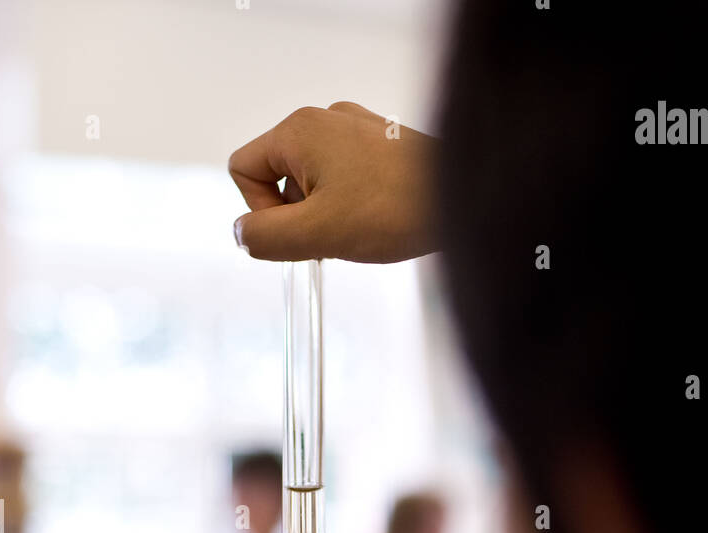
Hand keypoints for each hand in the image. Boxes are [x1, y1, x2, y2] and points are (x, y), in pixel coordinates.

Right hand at [229, 102, 436, 263]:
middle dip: (296, 214)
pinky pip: (343, 177)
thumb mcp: (318, 233)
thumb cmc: (396, 208)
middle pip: (278, 175)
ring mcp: (354, 129)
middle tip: (333, 235)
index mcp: (299, 131)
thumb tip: (242, 234)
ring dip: (324, 212)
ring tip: (360, 227)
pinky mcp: (380, 145)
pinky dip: (350, 203)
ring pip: (312, 180)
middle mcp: (324, 120)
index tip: (298, 232)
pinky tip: (377, 218)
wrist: (466, 198)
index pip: (244, 169)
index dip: (260, 211)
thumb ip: (268, 237)